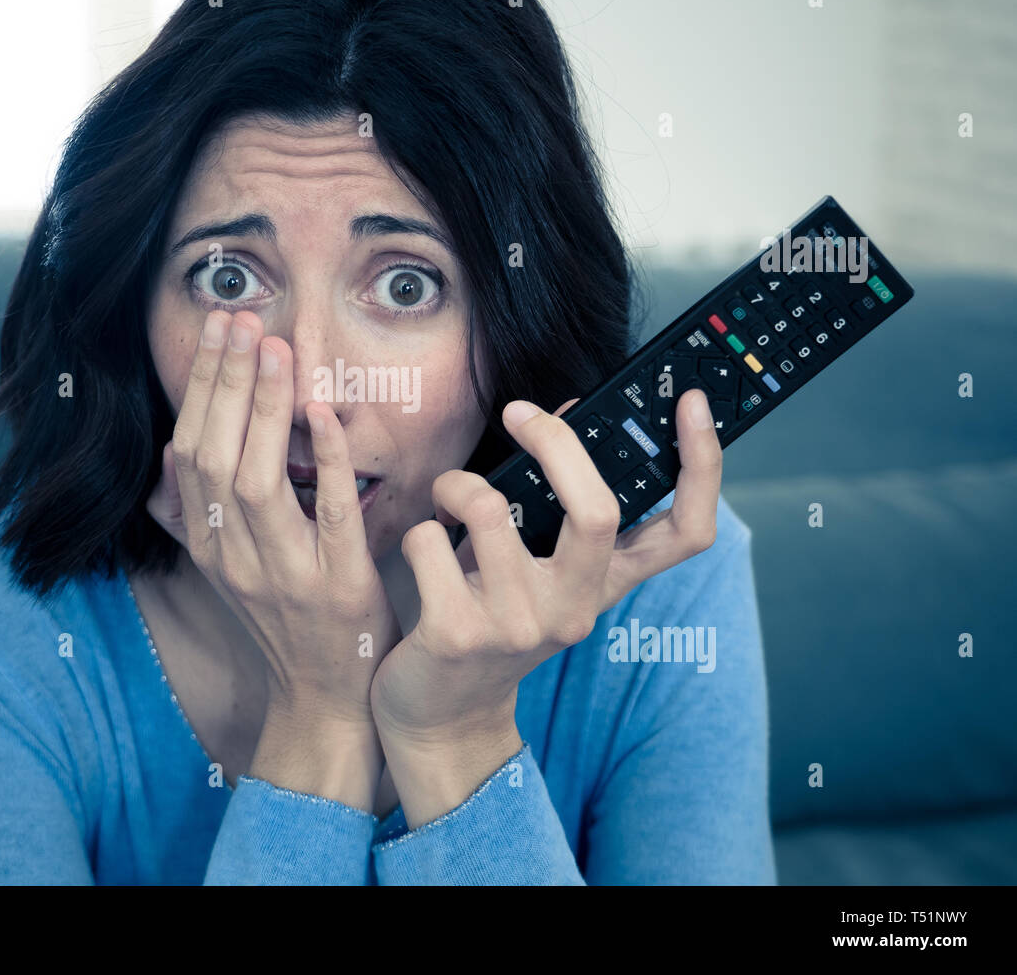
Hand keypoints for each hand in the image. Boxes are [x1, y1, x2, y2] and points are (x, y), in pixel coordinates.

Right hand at [145, 309, 399, 807]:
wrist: (322, 698)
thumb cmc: (282, 621)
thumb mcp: (228, 569)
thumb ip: (200, 515)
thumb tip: (171, 455)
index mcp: (206, 545)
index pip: (188, 452)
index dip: (201, 387)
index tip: (219, 331)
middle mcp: (232, 557)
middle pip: (214, 456)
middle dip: (225, 382)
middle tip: (242, 320)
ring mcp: (282, 574)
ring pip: (257, 481)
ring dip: (264, 410)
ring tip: (275, 350)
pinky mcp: (337, 587)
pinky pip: (329, 515)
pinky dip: (328, 461)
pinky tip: (326, 413)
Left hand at [369, 389, 722, 823]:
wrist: (440, 717)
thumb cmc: (487, 620)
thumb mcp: (536, 567)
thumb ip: (555, 503)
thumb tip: (566, 412)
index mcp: (604, 585)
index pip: (687, 531)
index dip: (702, 465)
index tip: (692, 404)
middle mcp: (573, 607)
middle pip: (597, 510)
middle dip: (555, 443)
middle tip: (518, 413)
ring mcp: (518, 626)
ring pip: (489, 508)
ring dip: (456, 484)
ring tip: (447, 497)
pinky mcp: (458, 635)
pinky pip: (431, 542)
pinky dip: (418, 531)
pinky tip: (422, 552)